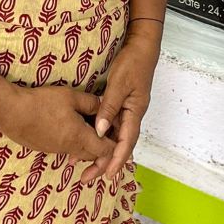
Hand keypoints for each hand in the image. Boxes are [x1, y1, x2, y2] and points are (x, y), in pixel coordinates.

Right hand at [0, 82, 113, 167]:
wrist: (12, 113)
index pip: (104, 150)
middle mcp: (69, 148)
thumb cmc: (43, 103)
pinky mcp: (45, 148)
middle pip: (92, 154)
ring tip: (89, 127)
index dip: (115, 145)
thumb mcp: (71, 96)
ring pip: (78, 152)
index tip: (119, 135)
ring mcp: (55, 150)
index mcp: (79, 137)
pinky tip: (69, 126)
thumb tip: (102, 107)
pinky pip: (65, 149)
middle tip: (106, 129)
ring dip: (87, 144)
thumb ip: (91, 103)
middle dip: (102, 145)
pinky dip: (73, 143)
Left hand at [77, 27, 160, 183]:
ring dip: (100, 151)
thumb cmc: (132, 62)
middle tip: (88, 177)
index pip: (126, 141)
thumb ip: (109, 107)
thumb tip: (99, 131)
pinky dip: (99, 135)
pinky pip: (109, 125)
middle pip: (119, 144)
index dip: (117, 159)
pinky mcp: (119, 105)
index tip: (107, 175)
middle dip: (105, 162)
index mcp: (135, 111)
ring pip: (113, 136)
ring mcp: (126, 110)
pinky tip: (87, 142)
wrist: (141, 45)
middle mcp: (132, 115)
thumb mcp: (119, 83)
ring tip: (82, 165)